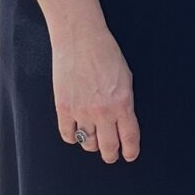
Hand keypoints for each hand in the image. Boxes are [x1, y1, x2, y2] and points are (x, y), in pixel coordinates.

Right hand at [51, 18, 139, 163]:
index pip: (129, 138)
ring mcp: (82, 111)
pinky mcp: (64, 108)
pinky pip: (67, 134)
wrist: (80, 39)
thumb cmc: (106, 54)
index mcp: (123, 104)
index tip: (129, 156)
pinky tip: (76, 133)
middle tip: (111, 155)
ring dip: (92, 145)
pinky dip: (72, 137)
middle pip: (108, 147)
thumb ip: (125, 103)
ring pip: (87, 143)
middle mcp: (103, 112)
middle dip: (111, 155)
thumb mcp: (126, 79)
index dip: (130, 151)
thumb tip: (123, 122)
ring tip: (93, 142)